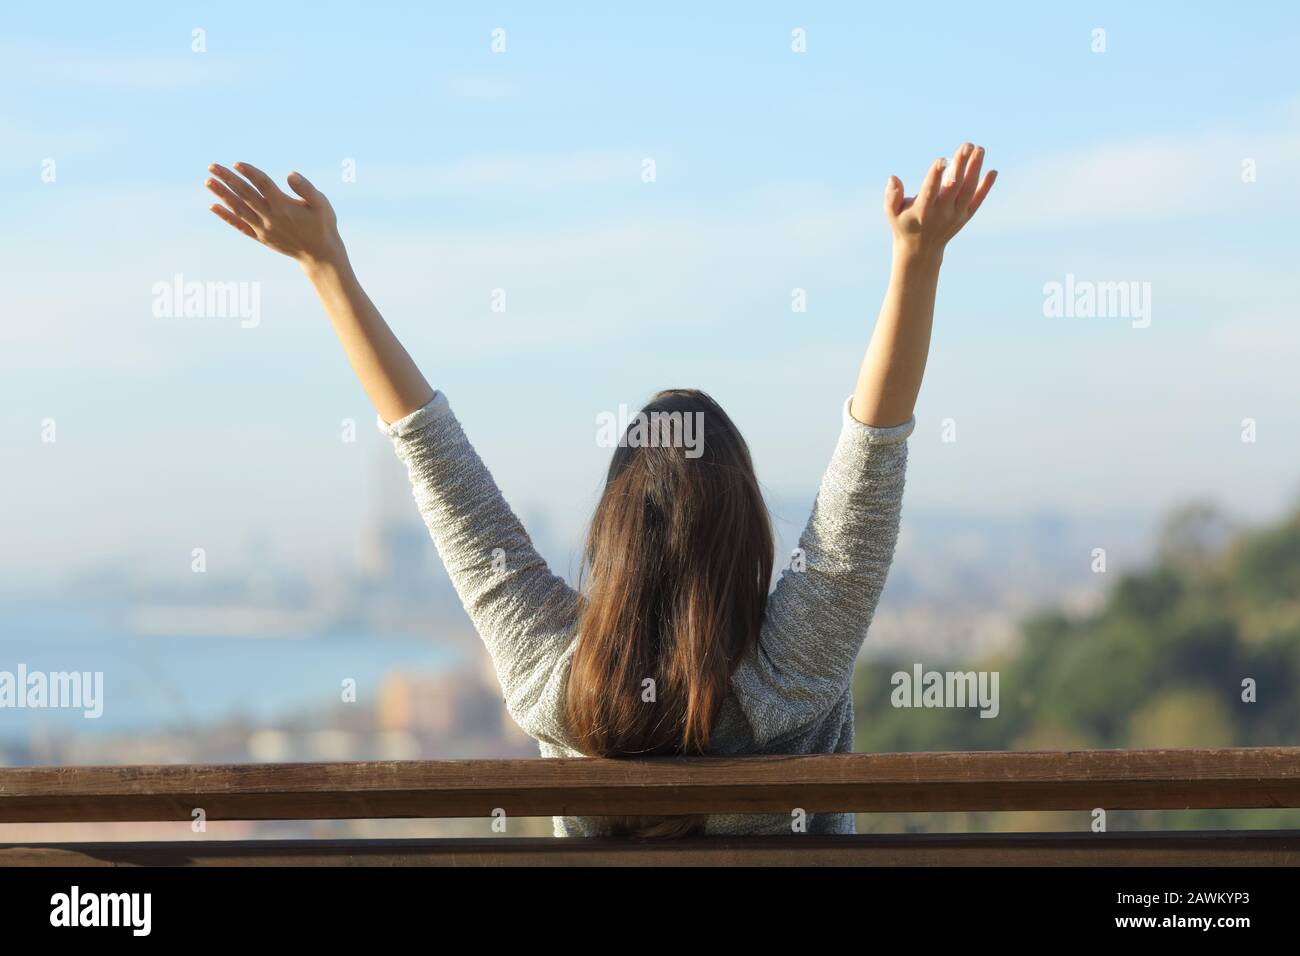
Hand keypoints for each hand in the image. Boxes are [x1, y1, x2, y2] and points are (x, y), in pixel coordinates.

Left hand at [205, 163, 344, 266]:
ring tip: (207, 182)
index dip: (250, 173)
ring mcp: (263, 228)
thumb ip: (307, 188)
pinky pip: (240, 226)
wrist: (320, 255)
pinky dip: (226, 217)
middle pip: (245, 194)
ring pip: (238, 208)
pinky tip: (213, 207)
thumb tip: (290, 174)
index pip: (263, 185)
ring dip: (222, 194)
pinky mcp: (261, 237)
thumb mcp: (322, 205)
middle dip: (228, 179)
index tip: (236, 163)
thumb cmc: (322, 226)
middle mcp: (270, 217)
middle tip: (212, 166)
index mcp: (284, 206)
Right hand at [884, 143, 996, 260]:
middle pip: (954, 186)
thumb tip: (893, 178)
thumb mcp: (892, 213)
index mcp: (922, 211)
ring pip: (968, 190)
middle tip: (967, 144)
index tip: (942, 159)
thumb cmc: (904, 224)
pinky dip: (986, 187)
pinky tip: (993, 171)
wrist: (921, 250)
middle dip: (961, 165)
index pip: (930, 191)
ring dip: (975, 169)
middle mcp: (941, 214)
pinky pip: (978, 200)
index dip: (935, 175)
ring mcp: (955, 215)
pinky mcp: (965, 216)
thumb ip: (892, 196)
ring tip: (980, 149)